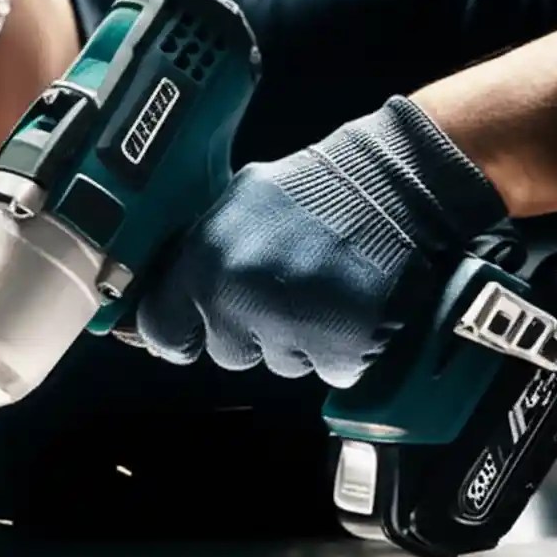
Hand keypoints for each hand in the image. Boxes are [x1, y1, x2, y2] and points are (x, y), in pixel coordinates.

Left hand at [136, 96, 508, 387]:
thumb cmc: (313, 189)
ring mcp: (288, 329)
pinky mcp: (339, 350)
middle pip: (228, 353)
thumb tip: (173, 291)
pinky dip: (343, 348)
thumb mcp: (237, 202)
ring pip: (280, 364)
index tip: (194, 332)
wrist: (394, 187)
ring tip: (324, 289)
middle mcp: (237, 300)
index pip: (161, 328)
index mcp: (204, 263)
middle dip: (253, 332)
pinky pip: (329, 370)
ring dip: (300, 339)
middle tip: (287, 290)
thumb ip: (200, 252)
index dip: (179, 334)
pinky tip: (352, 305)